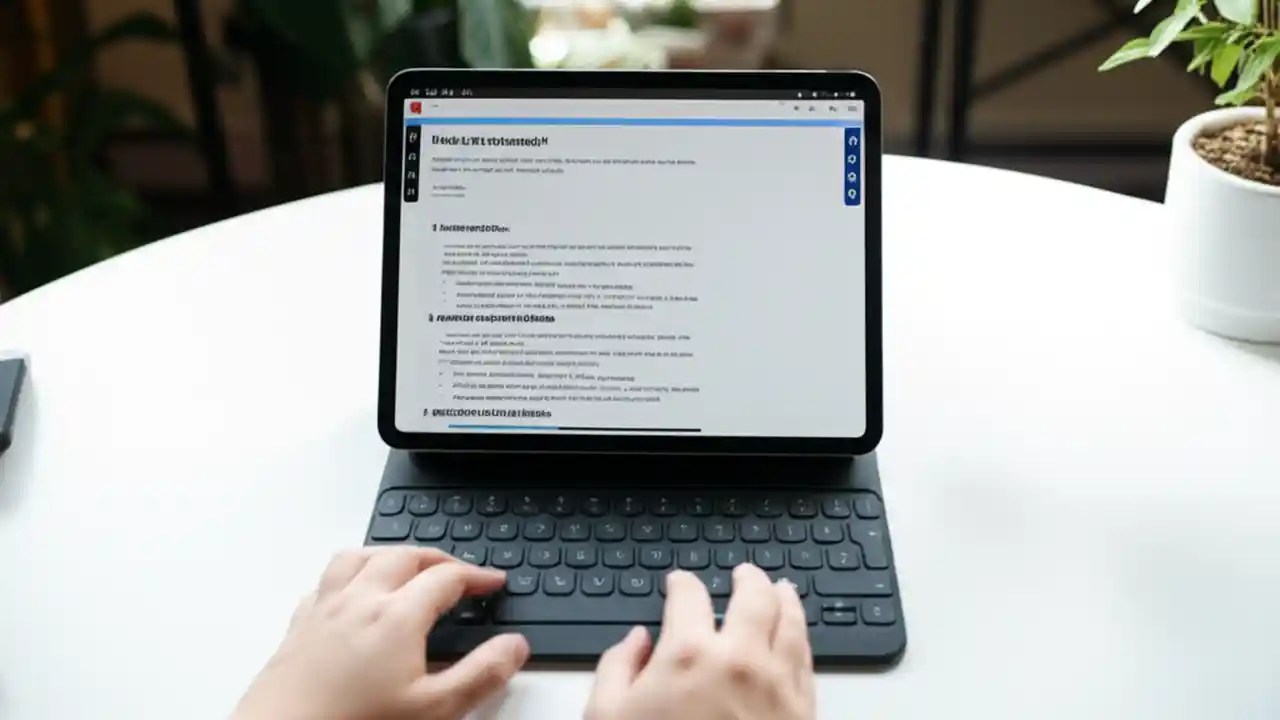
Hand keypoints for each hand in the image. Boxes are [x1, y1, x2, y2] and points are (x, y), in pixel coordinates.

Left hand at [233, 547, 529, 719]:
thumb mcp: (434, 710)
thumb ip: (481, 675)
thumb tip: (514, 646)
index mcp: (397, 616)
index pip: (447, 576)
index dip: (476, 575)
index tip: (493, 582)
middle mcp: (359, 600)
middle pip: (404, 555)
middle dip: (437, 557)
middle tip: (458, 572)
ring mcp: (324, 609)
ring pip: (359, 556)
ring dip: (390, 555)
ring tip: (406, 567)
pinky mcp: (298, 627)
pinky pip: (325, 582)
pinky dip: (349, 576)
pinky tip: (352, 595)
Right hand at [586, 564, 813, 719]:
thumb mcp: (605, 719)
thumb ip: (616, 670)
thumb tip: (635, 642)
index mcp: (689, 653)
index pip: (688, 596)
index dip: (681, 583)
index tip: (678, 584)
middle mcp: (741, 659)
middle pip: (753, 596)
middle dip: (746, 578)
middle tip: (742, 573)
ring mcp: (779, 685)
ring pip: (791, 622)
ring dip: (784, 599)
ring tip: (781, 590)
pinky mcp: (804, 711)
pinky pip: (809, 660)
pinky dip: (802, 637)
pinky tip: (796, 637)